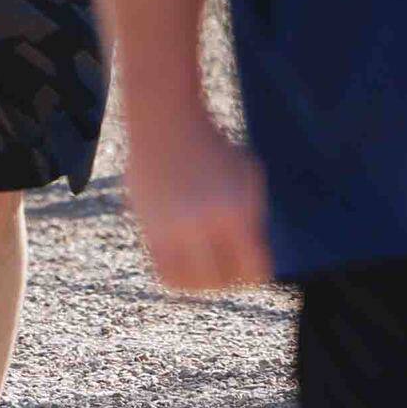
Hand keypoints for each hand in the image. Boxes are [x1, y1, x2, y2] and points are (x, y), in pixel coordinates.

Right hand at [125, 118, 272, 292]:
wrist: (166, 123)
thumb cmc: (214, 148)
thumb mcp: (248, 178)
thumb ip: (252, 216)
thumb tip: (251, 253)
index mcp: (235, 212)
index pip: (254, 270)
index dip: (258, 273)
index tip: (255, 266)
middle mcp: (202, 224)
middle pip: (222, 282)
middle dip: (231, 280)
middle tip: (232, 270)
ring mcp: (172, 229)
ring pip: (190, 284)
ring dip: (202, 283)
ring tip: (207, 271)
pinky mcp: (148, 229)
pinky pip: (164, 272)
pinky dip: (178, 277)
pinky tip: (186, 262)